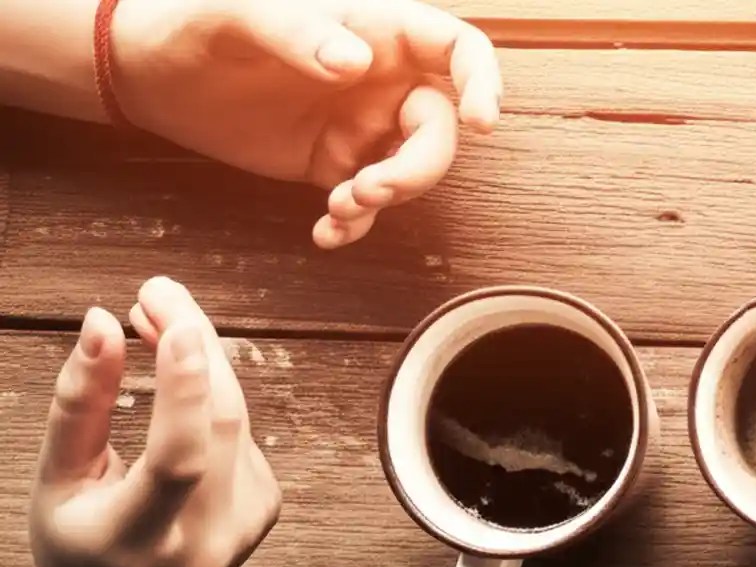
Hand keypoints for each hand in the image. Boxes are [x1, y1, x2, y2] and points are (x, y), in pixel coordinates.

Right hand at [30, 276, 279, 566]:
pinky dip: (209, 396)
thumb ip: (79, 403)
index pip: (179, 460)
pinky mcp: (267, 508)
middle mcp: (206, 540)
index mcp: (141, 542)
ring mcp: (247, 527)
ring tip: (153, 314)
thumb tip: (98, 320)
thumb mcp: (57, 479)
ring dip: (200, 360)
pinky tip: (179, 375)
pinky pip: (240, 432)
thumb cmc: (76, 541)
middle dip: (192, 344)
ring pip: (235, 417)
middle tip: (155, 290)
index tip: (176, 321)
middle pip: (218, 422)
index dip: (183, 388)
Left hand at [107, 0, 502, 247]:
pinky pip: (367, 203)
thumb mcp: (241, 16)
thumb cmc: (196, 21)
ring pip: (409, 170)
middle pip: (439, 128)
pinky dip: (355, 225)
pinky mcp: (333, 164)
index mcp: (375, 30)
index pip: (456, 48)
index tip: (482, 123)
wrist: (150, 71)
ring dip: (387, 199)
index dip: (482, 82)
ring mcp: (360, 126)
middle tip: (370, 190)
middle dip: (418, 168)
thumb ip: (299, 33)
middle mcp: (380, 80)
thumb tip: (356, 62)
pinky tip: (326, 232)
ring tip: (339, 208)